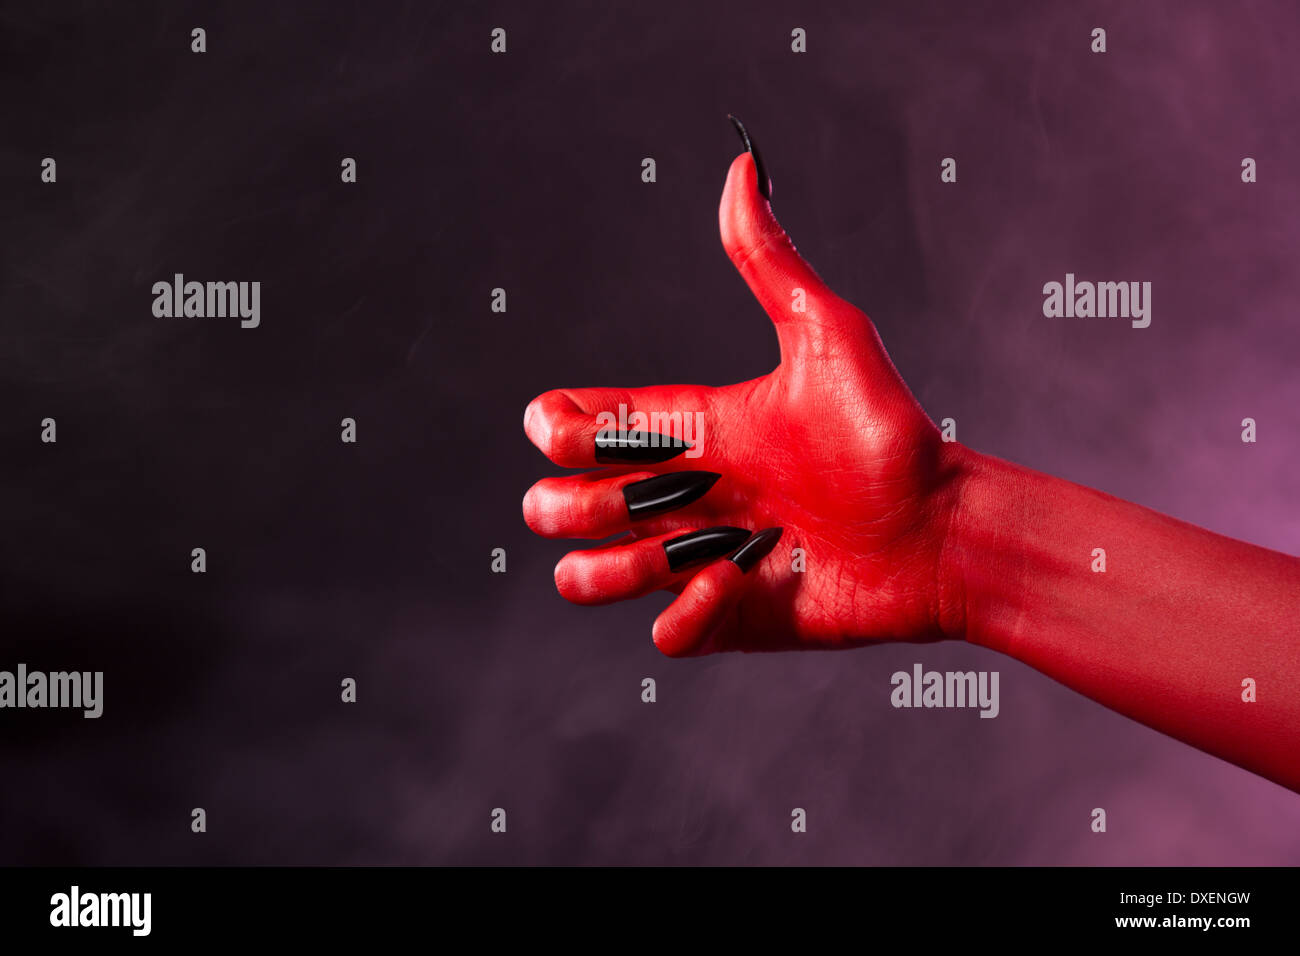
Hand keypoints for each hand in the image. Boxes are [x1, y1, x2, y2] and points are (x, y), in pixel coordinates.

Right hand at [523, 121, 968, 656]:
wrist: (944, 531)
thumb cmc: (892, 436)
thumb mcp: (827, 338)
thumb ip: (770, 265)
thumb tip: (740, 168)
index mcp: (703, 431)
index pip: (599, 426)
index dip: (562, 426)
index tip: (549, 424)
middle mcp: (695, 495)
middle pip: (578, 505)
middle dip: (566, 505)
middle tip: (606, 501)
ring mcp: (707, 558)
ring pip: (597, 576)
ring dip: (604, 569)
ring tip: (667, 550)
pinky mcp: (733, 618)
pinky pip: (668, 634)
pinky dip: (682, 614)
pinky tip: (733, 580)